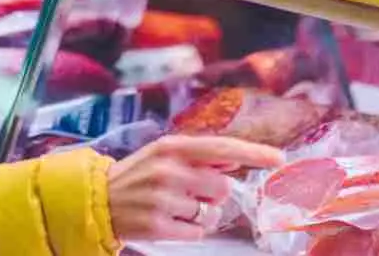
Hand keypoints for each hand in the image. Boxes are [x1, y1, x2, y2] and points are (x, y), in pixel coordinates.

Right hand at [107, 135, 284, 241]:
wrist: (99, 198)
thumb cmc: (139, 174)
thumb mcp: (164, 154)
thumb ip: (200, 156)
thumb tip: (236, 159)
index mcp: (171, 147)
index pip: (222, 147)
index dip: (253, 152)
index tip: (279, 157)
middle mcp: (168, 169)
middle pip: (222, 186)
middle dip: (213, 193)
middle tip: (189, 191)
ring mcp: (163, 199)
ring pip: (211, 212)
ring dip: (201, 212)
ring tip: (175, 206)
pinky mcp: (158, 225)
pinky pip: (198, 231)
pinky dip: (190, 229)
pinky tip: (169, 220)